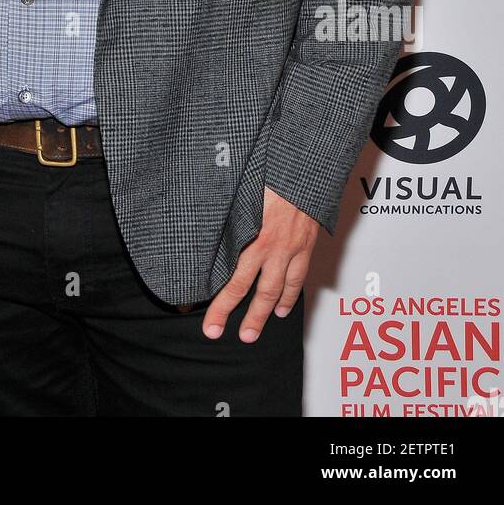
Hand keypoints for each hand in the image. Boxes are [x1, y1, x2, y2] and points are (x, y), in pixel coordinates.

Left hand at [201, 185, 318, 342]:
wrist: (304, 168)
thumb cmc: (268, 172)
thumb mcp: (238, 193)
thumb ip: (223, 216)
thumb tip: (197, 227)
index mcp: (251, 237)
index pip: (232, 282)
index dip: (220, 306)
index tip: (206, 323)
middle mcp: (271, 247)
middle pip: (255, 292)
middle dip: (243, 317)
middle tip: (232, 337)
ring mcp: (291, 248)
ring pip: (278, 289)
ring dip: (267, 312)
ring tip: (257, 328)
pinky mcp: (306, 243)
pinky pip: (298, 275)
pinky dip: (291, 293)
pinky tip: (284, 303)